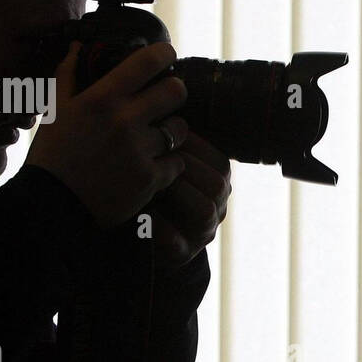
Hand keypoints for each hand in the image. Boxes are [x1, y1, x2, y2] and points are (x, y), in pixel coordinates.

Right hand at [26, 41, 188, 228]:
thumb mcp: (55, 111)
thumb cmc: (52, 156)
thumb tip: (78, 46)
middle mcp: (124, 121)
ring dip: (173, 132)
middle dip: (174, 93)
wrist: (51, 207)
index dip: (164, 55)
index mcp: (101, 98)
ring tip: (158, 138)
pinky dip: (169, 164)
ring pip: (180, 130)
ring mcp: (139, 151)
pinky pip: (177, 163)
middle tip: (165, 101)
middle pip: (177, 91)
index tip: (166, 57)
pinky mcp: (150, 179)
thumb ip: (68, 74)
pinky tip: (154, 166)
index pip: (149, 61)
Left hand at [145, 131, 231, 269]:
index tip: (165, 132)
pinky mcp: (182, 254)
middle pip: (217, 184)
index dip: (194, 146)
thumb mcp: (167, 165)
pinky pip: (176, 242)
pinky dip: (158, 227)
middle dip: (186, 168)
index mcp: (218, 183)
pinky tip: (141, 213)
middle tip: (157, 155)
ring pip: (205, 212)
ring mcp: (201, 233)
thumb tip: (163, 107)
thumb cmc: (152, 189)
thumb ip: (172, 144)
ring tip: (153, 181)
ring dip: (178, 194)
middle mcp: (217, 207)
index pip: (220, 162)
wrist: (144, 235)